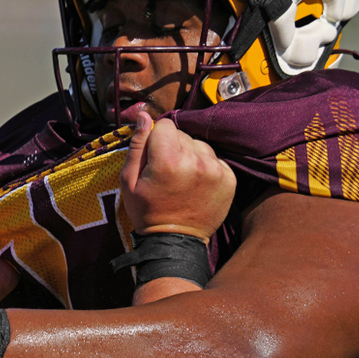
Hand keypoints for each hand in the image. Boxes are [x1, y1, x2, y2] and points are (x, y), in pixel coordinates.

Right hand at [120, 112, 236, 242]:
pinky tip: (196, 184)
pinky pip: (214, 158)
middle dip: (173, 147)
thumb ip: (137, 145)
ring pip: (200, 145)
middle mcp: (195, 160)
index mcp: (167, 159)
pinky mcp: (228, 178)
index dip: (156, 137)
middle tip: (167, 172)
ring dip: (191, 155)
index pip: (165, 124)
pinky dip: (206, 166)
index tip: (154, 156)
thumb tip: (144, 116)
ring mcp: (215, 169)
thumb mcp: (129, 180)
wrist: (174, 241)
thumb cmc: (147, 211)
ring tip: (182, 178)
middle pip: (183, 134)